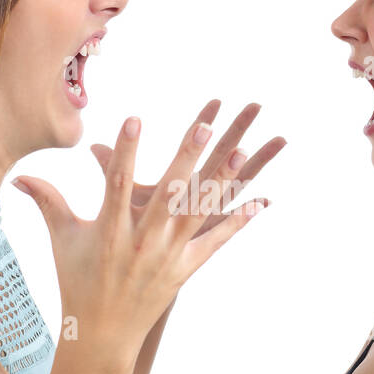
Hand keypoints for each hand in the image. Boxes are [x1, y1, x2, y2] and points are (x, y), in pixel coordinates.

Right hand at [12, 112, 268, 362]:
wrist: (102, 335)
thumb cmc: (78, 281)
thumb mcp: (62, 240)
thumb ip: (46, 201)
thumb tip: (18, 176)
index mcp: (109, 231)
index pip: (117, 183)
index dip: (125, 151)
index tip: (134, 118)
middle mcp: (141, 242)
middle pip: (166, 195)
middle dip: (185, 158)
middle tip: (204, 126)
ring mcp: (166, 257)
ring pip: (197, 213)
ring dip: (219, 183)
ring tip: (239, 152)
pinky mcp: (185, 270)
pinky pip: (215, 243)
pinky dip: (237, 223)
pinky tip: (258, 202)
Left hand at [88, 100, 285, 236]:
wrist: (130, 275)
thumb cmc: (123, 235)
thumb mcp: (122, 199)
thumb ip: (114, 169)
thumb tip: (92, 145)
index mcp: (179, 180)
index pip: (193, 143)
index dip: (202, 121)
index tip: (216, 98)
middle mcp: (195, 192)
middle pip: (219, 155)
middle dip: (237, 129)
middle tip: (257, 104)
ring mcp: (203, 212)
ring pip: (234, 184)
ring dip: (257, 162)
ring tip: (281, 140)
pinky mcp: (204, 234)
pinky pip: (228, 220)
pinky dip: (245, 213)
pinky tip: (269, 200)